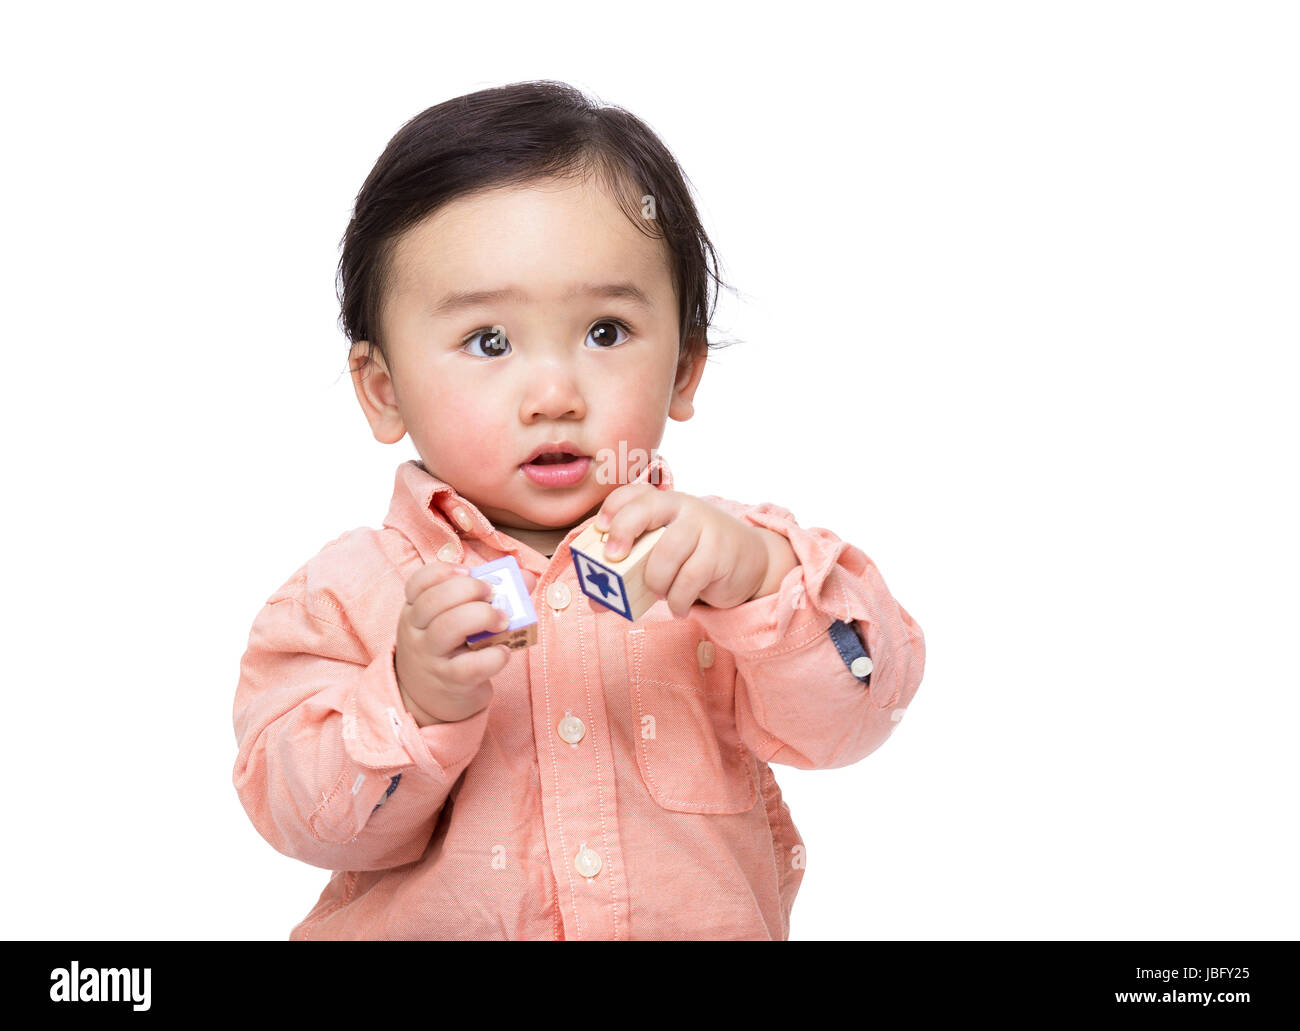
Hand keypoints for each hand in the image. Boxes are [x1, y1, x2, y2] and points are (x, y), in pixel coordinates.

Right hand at [395, 559, 537, 725]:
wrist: (429, 701)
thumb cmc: (449, 651)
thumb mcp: (453, 621)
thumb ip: (489, 595)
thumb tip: (526, 577)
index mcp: (416, 610)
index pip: (419, 582)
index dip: (443, 571)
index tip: (468, 571)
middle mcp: (417, 632)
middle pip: (435, 600)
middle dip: (470, 589)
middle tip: (494, 595)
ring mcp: (431, 658)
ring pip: (449, 627)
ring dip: (483, 616)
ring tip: (503, 621)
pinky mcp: (451, 682)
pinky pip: (471, 666)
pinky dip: (494, 656)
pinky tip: (504, 652)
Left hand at [593, 484, 788, 617]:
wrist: (749, 561)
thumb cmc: (695, 556)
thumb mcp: (662, 556)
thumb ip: (630, 574)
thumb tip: (596, 603)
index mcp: (663, 502)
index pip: (633, 493)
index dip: (612, 507)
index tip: (600, 529)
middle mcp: (683, 507)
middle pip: (647, 508)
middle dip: (624, 530)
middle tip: (614, 559)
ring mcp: (704, 526)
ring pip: (667, 552)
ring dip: (656, 581)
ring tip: (660, 594)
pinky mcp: (720, 551)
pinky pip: (690, 578)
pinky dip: (678, 599)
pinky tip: (679, 607)